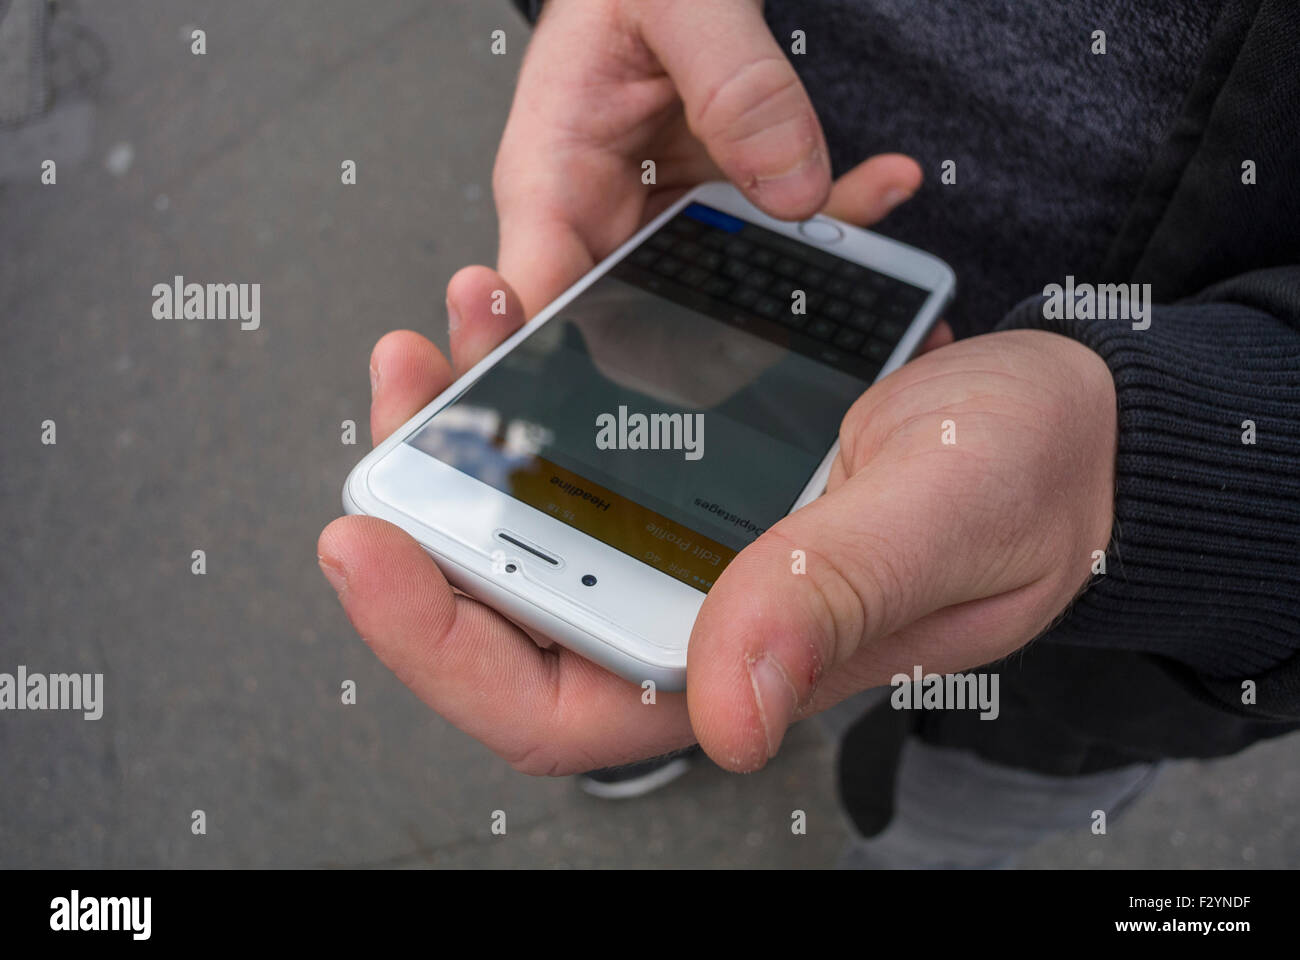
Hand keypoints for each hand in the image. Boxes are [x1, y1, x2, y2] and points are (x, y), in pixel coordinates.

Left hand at [323, 312, 1114, 773]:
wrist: (1062, 414)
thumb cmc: (1028, 478)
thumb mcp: (945, 516)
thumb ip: (838, 598)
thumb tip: (730, 710)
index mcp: (743, 656)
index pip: (550, 701)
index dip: (438, 644)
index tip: (364, 541)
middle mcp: (698, 610)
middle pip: (509, 604)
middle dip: (425, 513)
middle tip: (400, 393)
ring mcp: (693, 540)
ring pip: (539, 520)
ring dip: (474, 436)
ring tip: (447, 337)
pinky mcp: (702, 472)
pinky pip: (590, 449)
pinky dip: (542, 386)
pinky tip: (528, 317)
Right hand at [460, 0, 917, 365]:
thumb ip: (729, 76)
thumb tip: (791, 186)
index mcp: (554, 177)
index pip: (534, 298)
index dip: (546, 363)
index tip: (594, 406)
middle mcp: (605, 221)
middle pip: (642, 329)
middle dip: (726, 347)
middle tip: (799, 346)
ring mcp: (667, 226)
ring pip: (728, 299)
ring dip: (807, 288)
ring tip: (882, 274)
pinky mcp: (723, 211)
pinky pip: (781, 243)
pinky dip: (842, 224)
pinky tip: (885, 187)